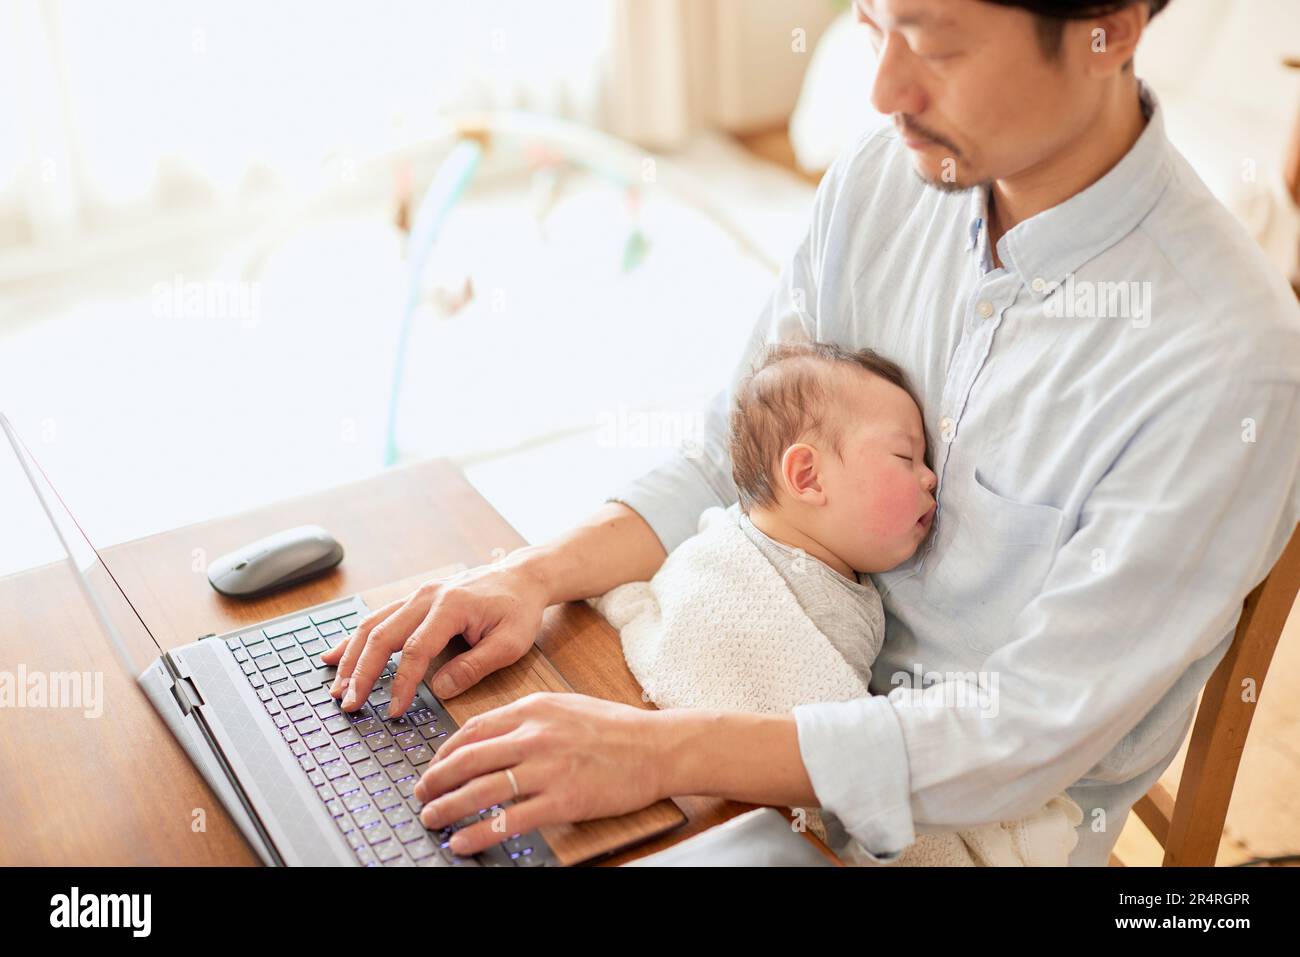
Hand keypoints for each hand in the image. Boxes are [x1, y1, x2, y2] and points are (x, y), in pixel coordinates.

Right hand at [321, 557, 549, 716]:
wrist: (522, 576)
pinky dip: (354, 639)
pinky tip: (335, 656)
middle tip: (350, 705)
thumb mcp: (510, 643)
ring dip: (351, 658)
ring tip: (337, 688)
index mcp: (451, 606)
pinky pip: (377, 618)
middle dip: (361, 673)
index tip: (393, 710)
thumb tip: (438, 691)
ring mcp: (417, 595)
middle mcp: (426, 596)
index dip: (401, 683)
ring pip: (372, 625)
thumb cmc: (519, 609)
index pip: (416, 650)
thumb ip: (474, 667)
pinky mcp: (414, 599)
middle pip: (382, 635)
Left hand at [412, 692, 666, 855]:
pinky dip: (479, 833)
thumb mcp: (564, 706)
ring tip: (431, 819)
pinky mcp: (563, 800)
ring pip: (481, 790)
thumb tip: (486, 737)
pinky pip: (510, 820)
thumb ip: (525, 718)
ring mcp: (548, 768)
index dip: (444, 752)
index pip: (472, 729)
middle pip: (468, 759)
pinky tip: (462, 842)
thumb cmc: (614, 728)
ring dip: (448, 807)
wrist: (657, 746)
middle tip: (421, 794)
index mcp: (533, 709)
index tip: (432, 767)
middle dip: (435, 780)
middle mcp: (535, 735)